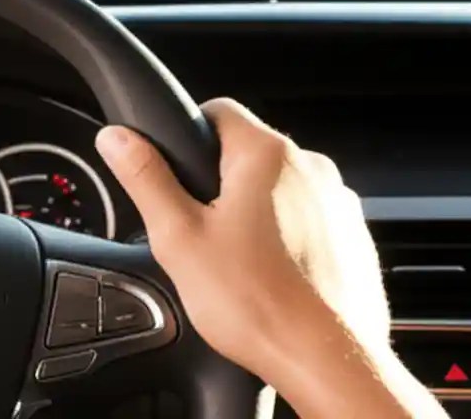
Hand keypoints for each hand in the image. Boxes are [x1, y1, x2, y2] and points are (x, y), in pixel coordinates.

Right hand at [94, 99, 442, 417]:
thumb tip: (117, 138)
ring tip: (234, 262)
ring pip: (278, 190)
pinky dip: (286, 240)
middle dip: (217, 184)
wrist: (326, 360)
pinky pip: (307, 221)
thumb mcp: (178, 236)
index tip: (174, 173)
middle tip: (197, 231)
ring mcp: (339, 203)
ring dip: (254, 213)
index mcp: (265, 155)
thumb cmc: (257, 302)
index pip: (217, 109)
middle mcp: (311, 168)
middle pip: (247, 154)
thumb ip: (145, 178)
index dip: (187, 136)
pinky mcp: (353, 237)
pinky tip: (268, 278)